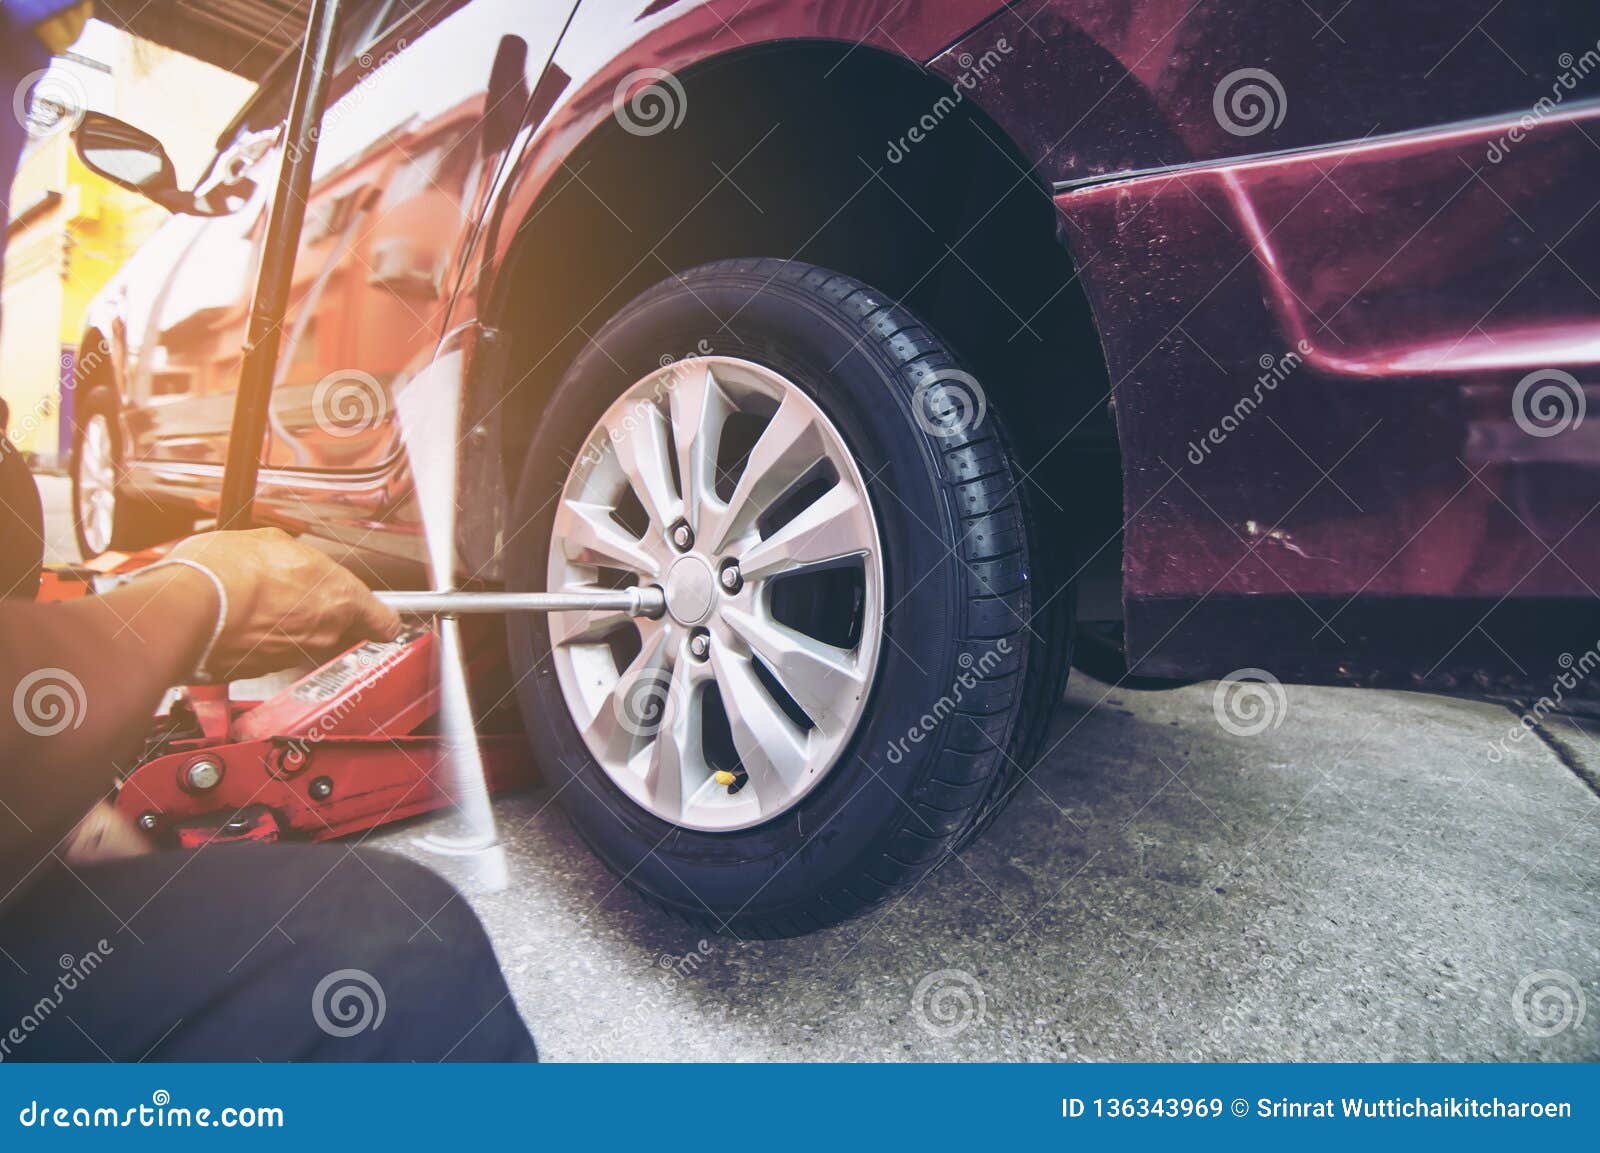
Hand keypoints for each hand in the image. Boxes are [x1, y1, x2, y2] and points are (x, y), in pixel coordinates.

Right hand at [167, 528, 401, 679]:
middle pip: (340, 628)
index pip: (384, 621)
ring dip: (287, 625)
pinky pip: (270, 653)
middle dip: (322, 612)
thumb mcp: (271, 542)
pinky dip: (259, 640)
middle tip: (294, 592)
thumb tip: (295, 559)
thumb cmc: (226, 572)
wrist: (183, 611)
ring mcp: (293, 656)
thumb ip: (298, 557)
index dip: (379, 616)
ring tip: (255, 601)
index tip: (377, 612)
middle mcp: (324, 633)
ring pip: (303, 641)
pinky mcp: (262, 671)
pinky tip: (238, 619)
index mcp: (340, 597)